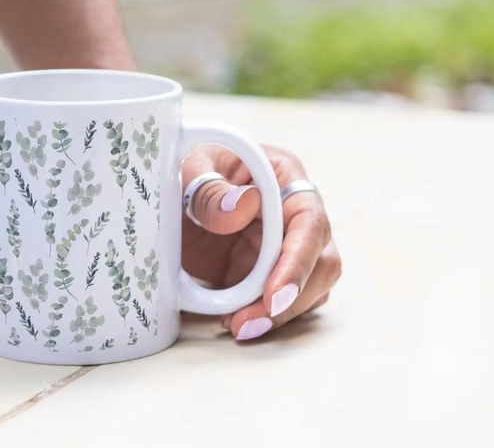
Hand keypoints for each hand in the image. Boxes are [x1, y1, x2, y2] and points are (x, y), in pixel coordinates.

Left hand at [181, 144, 340, 340]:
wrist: (171, 194)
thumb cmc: (187, 169)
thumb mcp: (189, 167)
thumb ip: (208, 186)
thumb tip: (240, 207)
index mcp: (285, 176)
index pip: (310, 222)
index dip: (297, 261)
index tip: (274, 295)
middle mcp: (297, 213)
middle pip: (322, 262)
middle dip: (291, 300)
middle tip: (249, 323)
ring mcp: (288, 245)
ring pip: (309, 288)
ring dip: (279, 315)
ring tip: (238, 327)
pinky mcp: (271, 273)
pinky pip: (283, 302)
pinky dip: (264, 318)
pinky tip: (236, 322)